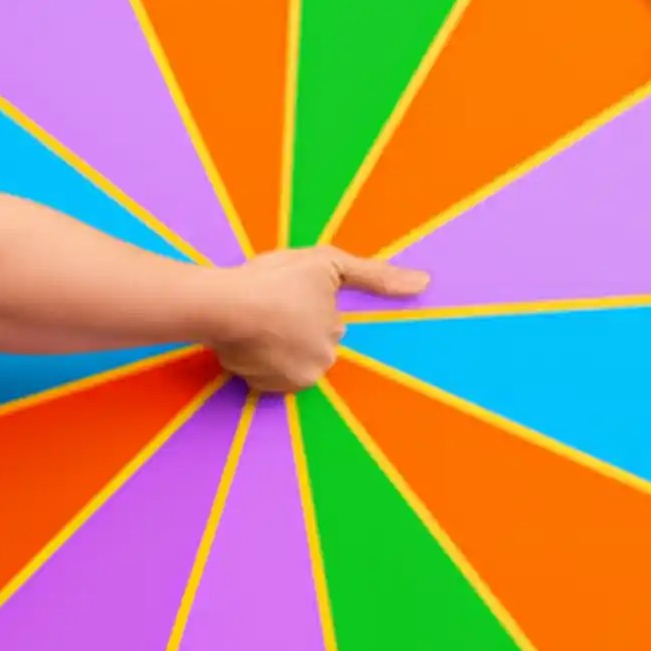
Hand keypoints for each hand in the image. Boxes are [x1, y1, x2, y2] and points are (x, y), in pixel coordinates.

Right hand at [208, 246, 427, 391]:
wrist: (224, 305)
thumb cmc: (277, 280)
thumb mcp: (331, 264)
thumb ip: (377, 276)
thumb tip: (426, 282)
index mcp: (333, 339)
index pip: (325, 323)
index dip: (306, 303)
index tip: (289, 293)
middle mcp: (315, 368)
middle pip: (305, 342)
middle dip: (290, 326)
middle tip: (268, 306)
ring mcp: (283, 381)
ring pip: (281, 357)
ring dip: (270, 342)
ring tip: (253, 320)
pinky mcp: (254, 386)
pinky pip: (257, 370)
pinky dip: (250, 356)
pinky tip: (242, 336)